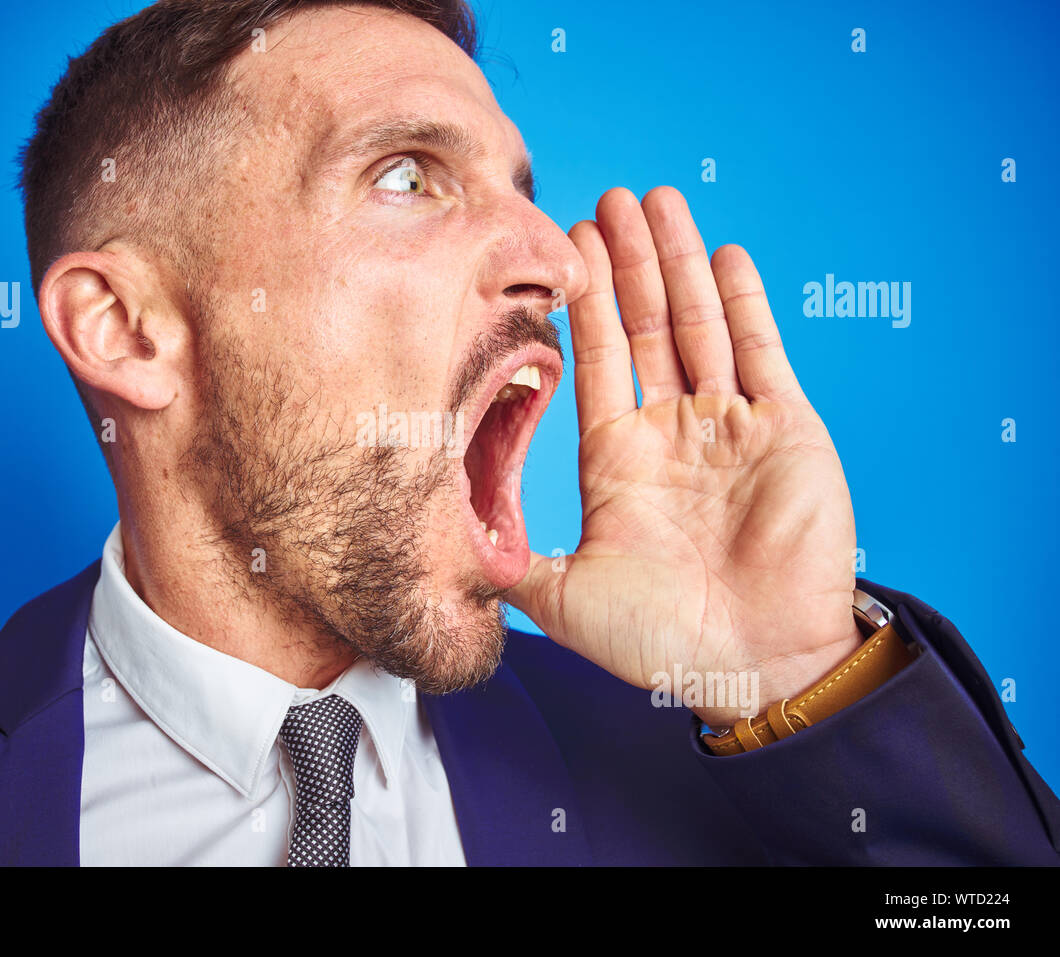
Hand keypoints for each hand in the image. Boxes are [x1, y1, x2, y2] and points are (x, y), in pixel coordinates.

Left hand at [507, 186, 862, 727]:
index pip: (596, 362)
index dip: (582, 305)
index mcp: (620, 461)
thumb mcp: (567, 600)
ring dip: (677, 264)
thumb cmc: (664, 643)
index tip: (565, 249)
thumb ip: (515, 567)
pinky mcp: (786, 430)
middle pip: (645, 328)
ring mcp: (730, 426)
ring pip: (699, 325)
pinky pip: (762, 353)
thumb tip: (453, 555)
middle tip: (607, 200)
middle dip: (626, 265)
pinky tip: (721, 254)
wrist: (754, 670)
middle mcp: (672, 433)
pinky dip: (744, 303)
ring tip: (657, 202)